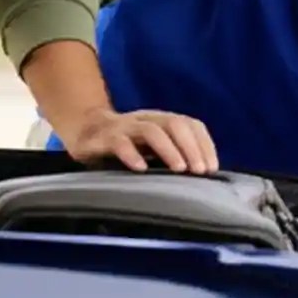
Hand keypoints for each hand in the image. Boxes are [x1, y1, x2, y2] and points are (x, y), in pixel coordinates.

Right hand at [67, 108, 218, 174]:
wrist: (85, 132)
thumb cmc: (127, 145)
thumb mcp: (153, 148)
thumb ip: (174, 156)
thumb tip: (203, 178)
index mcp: (162, 121)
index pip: (191, 124)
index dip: (204, 144)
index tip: (213, 168)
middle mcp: (147, 119)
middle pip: (175, 124)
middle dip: (191, 147)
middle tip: (199, 171)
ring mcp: (126, 127)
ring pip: (151, 131)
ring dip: (169, 150)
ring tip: (179, 169)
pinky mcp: (105, 138)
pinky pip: (120, 143)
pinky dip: (131, 154)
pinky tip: (141, 169)